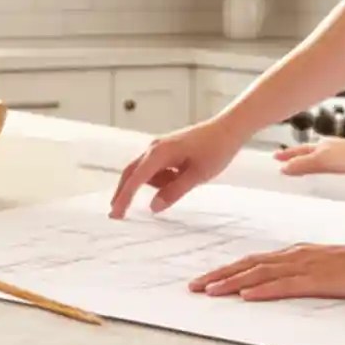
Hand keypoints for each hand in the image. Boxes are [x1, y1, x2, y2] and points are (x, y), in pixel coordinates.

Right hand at [109, 118, 247, 218]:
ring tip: (185, 179)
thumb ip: (174, 192)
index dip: (124, 198)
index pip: (136, 179)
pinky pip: (155, 168)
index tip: (116, 214)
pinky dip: (162, 178)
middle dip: (124, 193)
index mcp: (160, 153)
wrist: (228, 129)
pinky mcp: (165, 149)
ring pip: (145, 172)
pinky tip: (184, 174)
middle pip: (130, 173)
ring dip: (156, 184)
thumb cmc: (215, 150)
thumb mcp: (197, 176)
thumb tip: (153, 207)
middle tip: (117, 214)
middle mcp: (154, 148)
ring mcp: (158, 147)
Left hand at [188, 242, 344, 300]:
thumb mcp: (330, 269)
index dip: (227, 270)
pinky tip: (247, 295)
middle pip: (249, 264)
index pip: (254, 261)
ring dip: (232, 283)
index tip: (205, 280)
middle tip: (193, 287)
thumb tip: (282, 284)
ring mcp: (309, 266)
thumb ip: (306, 274)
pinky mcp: (322, 279)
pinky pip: (287, 285)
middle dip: (218, 276)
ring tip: (209, 292)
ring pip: (261, 273)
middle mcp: (297, 255)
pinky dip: (264, 290)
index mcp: (298, 253)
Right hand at [274, 137, 344, 175]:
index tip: (274, 158)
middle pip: (308, 151)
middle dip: (295, 155)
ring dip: (309, 159)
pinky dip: (326, 165)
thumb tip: (284, 168)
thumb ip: (305, 165)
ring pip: (322, 155)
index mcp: (323, 148)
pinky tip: (333, 172)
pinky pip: (335, 162)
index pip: (299, 152)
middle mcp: (332, 148)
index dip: (286, 156)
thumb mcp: (327, 163)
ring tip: (303, 165)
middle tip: (282, 160)